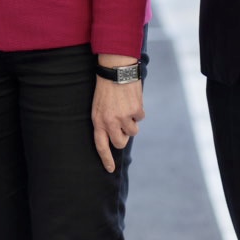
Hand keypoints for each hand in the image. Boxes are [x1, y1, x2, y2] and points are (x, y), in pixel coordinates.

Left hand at [92, 58, 144, 173]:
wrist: (116, 70)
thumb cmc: (106, 88)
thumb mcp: (98, 106)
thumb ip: (105, 122)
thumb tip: (115, 137)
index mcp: (98, 121)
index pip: (101, 146)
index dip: (106, 159)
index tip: (110, 169)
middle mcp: (110, 122)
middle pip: (120, 143)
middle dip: (123, 137)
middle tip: (122, 125)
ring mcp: (124, 117)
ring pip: (133, 131)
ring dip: (132, 122)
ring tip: (125, 107)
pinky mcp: (136, 110)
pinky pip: (140, 118)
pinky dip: (138, 110)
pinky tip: (131, 99)